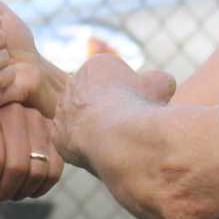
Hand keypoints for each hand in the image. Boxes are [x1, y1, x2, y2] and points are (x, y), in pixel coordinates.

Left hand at [0, 101, 62, 199]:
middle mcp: (7, 108)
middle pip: (16, 165)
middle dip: (0, 189)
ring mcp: (31, 116)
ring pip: (37, 167)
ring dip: (19, 189)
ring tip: (2, 188)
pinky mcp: (47, 127)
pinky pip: (55, 163)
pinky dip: (41, 184)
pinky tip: (24, 188)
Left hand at [53, 54, 174, 174]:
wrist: (118, 137)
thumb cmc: (141, 107)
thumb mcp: (161, 85)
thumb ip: (157, 81)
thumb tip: (162, 84)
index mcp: (97, 66)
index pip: (110, 79)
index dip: (128, 94)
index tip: (137, 106)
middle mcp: (73, 84)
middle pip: (92, 99)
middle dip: (108, 110)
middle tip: (126, 125)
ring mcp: (62, 110)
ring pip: (79, 120)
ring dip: (94, 129)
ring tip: (115, 141)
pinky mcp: (57, 137)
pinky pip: (70, 142)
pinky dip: (84, 148)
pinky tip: (101, 152)